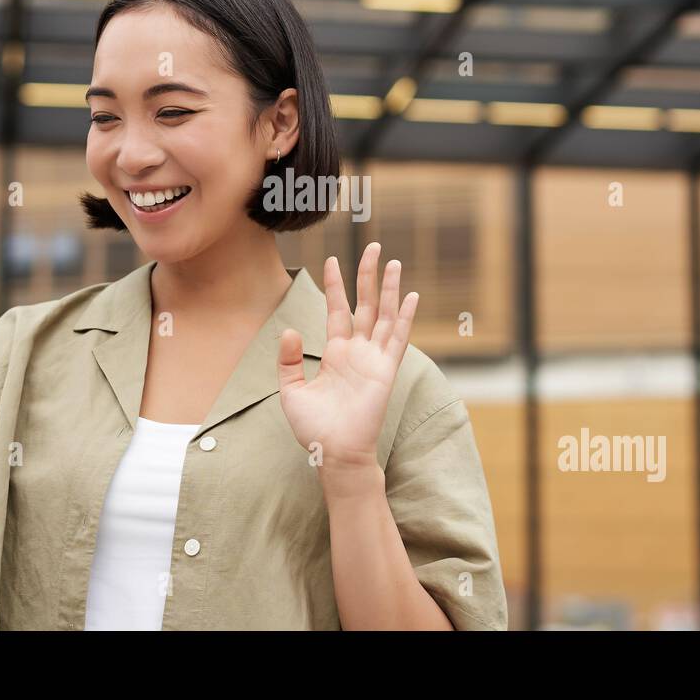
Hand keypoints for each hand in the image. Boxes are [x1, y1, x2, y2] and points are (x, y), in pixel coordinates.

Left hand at [277, 242, 418, 475]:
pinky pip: (397, 338)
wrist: (334, 453)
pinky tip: (411, 296)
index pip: (338, 310)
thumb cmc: (314, 428)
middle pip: (365, 303)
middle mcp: (357, 351)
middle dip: (368, 275)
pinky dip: (404, 317)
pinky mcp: (385, 370)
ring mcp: (373, 359)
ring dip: (389, 288)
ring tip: (393, 261)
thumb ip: (288, 361)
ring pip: (384, 314)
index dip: (336, 285)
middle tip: (374, 246)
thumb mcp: (290, 391)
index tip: (331, 260)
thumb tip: (289, 330)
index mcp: (335, 353)